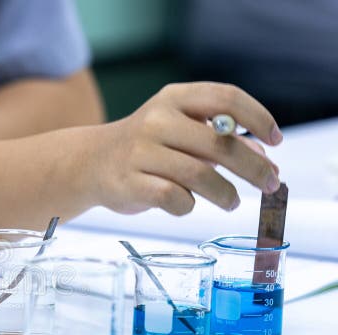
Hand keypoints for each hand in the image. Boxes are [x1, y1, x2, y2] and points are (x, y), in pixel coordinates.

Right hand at [95, 82, 281, 215]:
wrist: (89, 163)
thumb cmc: (146, 147)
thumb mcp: (181, 131)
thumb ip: (221, 141)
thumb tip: (265, 161)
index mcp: (173, 98)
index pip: (226, 98)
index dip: (258, 118)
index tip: (276, 140)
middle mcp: (156, 120)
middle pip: (219, 143)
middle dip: (253, 167)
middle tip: (270, 184)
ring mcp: (140, 152)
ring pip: (200, 175)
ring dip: (226, 193)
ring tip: (233, 202)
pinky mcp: (130, 183)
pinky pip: (174, 198)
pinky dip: (189, 205)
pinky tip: (189, 204)